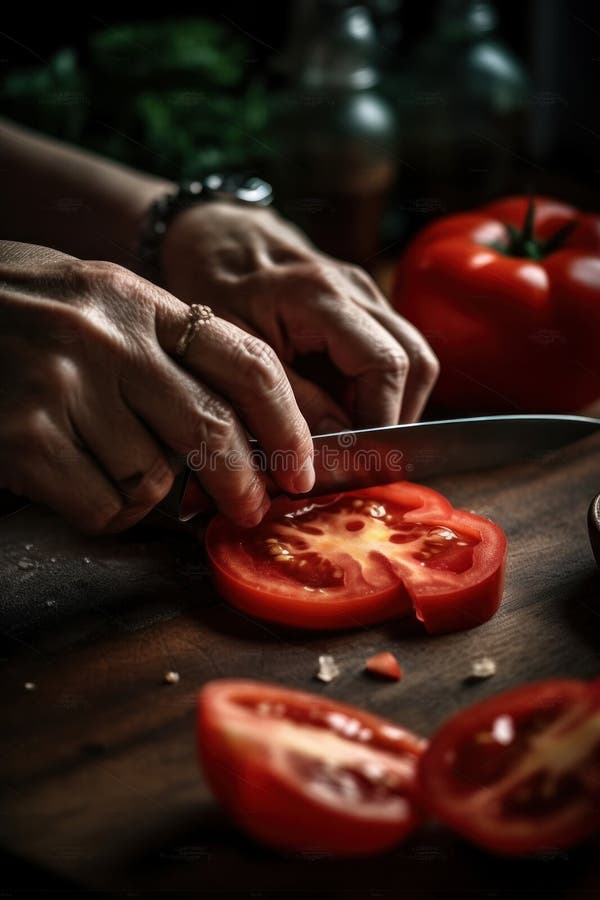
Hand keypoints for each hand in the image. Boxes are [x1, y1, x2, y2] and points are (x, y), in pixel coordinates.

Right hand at [0, 242, 313, 532]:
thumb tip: (236, 427)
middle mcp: (108, 338)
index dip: (287, 423)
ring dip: (145, 495)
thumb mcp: (95, 303)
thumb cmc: (15, 315)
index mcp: (136, 300)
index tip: (302, 466)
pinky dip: (102, 513)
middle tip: (245, 508)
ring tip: (105, 468)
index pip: (244, 361)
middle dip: (241, 482)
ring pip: (154, 479)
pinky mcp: (25, 435)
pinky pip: (105, 506)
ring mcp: (64, 384)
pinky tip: (73, 485)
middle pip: (211, 429)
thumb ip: (161, 349)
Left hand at [160, 203, 439, 429]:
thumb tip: (340, 446)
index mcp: (320, 295)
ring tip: (352, 434)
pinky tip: (344, 409)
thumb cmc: (211, 287)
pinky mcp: (364, 303)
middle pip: (417, 362)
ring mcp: (366, 293)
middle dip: (397, 416)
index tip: (359, 459)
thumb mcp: (233, 352)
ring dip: (392, 403)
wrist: (210, 236)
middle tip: (360, 453)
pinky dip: (380, 387)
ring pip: (414, 357)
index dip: (381, 420)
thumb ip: (288, 401)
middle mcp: (356, 289)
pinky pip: (394, 350)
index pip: (386, 365)